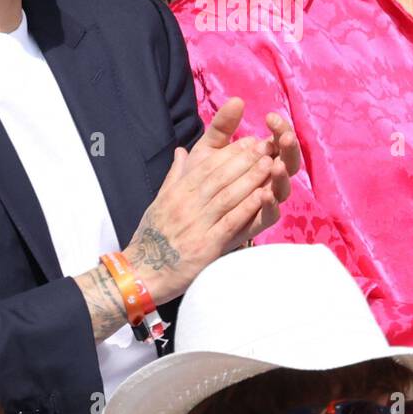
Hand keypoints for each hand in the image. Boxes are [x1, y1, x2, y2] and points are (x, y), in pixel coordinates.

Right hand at [124, 136, 275, 304]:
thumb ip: (174, 176)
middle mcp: (187, 205)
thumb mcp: (159, 202)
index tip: (249, 141)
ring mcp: (197, 224)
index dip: (230, 152)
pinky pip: (230, 222)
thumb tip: (181, 151)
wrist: (142, 272)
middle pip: (220, 177)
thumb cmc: (150, 237)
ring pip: (227, 196)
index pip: (207, 167)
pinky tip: (262, 197)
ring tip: (270, 164)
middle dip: (245, 160)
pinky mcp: (206, 245)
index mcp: (177, 193)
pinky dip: (247, 208)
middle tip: (266, 146)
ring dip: (250, 179)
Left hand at [187, 98, 301, 242]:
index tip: (270, 117)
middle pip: (288, 162)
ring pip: (283, 189)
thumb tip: (237, 100)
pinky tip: (265, 194)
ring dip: (283, 176)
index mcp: (261, 160)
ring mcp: (265, 202)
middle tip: (285, 136)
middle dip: (289, 148)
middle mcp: (268, 180)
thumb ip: (222, 126)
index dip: (279, 128)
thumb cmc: (200, 181)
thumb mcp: (208, 150)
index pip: (278, 140)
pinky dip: (270, 205)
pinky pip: (270, 215)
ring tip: (276, 165)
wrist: (183, 220)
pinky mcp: (256, 223)